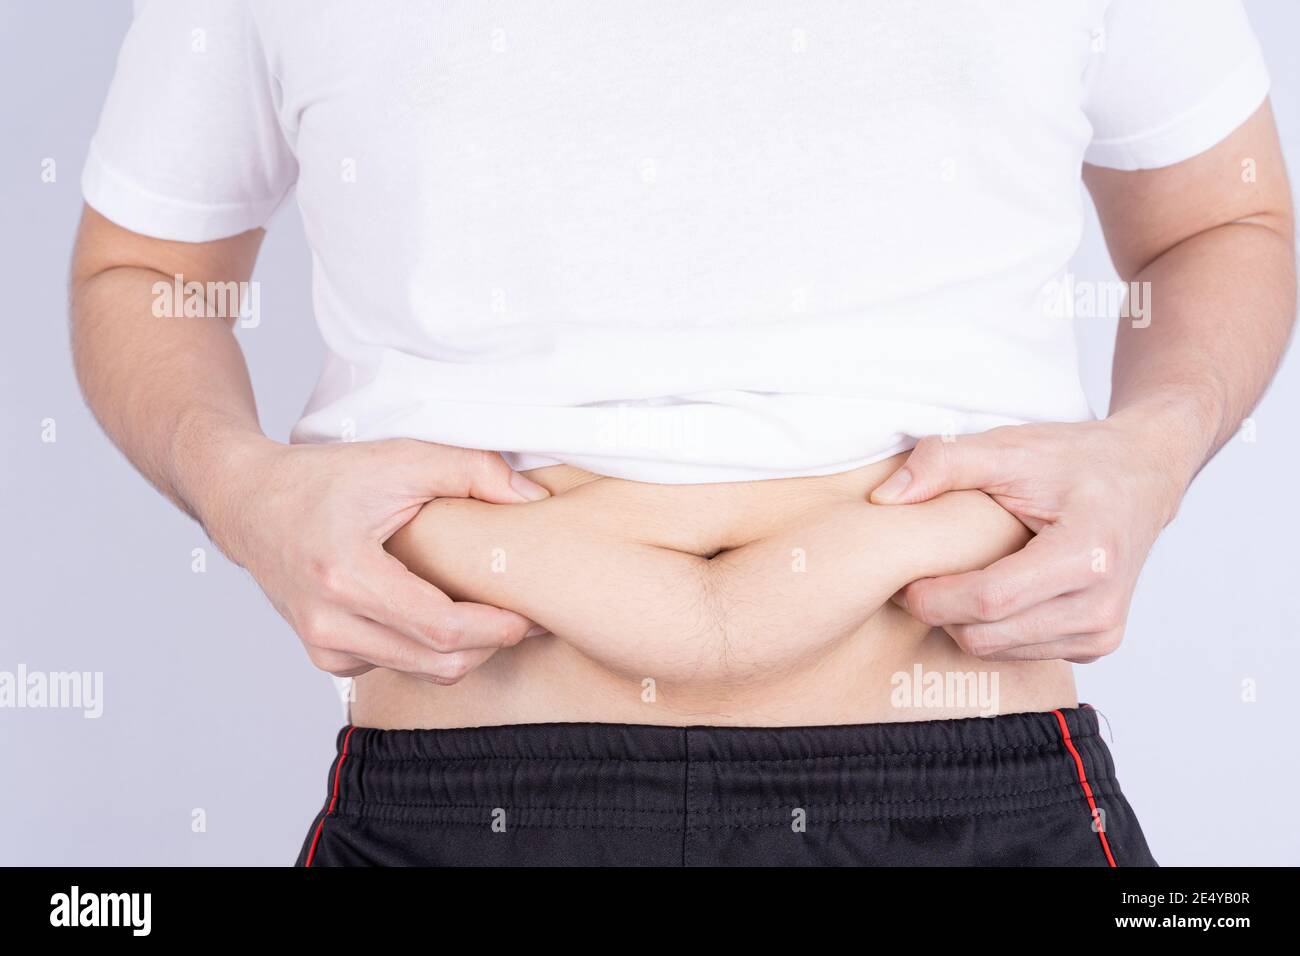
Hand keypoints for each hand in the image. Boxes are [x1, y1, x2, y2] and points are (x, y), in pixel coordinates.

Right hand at [198, 437, 550, 682]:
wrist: (249, 503)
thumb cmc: (324, 478)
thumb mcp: (400, 458)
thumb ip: (472, 472)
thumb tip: (533, 498)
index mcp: (346, 576)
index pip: (440, 629)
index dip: (496, 628)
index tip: (530, 613)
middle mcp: (329, 623)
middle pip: (437, 662)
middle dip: (491, 644)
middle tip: (526, 616)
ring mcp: (324, 646)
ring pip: (422, 671)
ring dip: (466, 650)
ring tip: (494, 613)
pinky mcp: (326, 655)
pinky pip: (398, 665)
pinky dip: (429, 649)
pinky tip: (443, 613)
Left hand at [869, 410, 1202, 662]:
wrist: (1142, 475)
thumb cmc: (1074, 459)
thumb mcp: (1010, 446)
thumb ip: (945, 463)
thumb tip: (885, 499)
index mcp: (1086, 556)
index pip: (989, 600)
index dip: (933, 596)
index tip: (900, 579)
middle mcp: (1101, 606)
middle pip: (986, 635)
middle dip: (938, 612)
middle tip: (912, 579)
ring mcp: (1102, 632)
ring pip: (995, 651)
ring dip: (960, 622)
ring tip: (948, 580)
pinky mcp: (1096, 644)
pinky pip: (1017, 653)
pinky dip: (989, 628)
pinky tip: (985, 590)